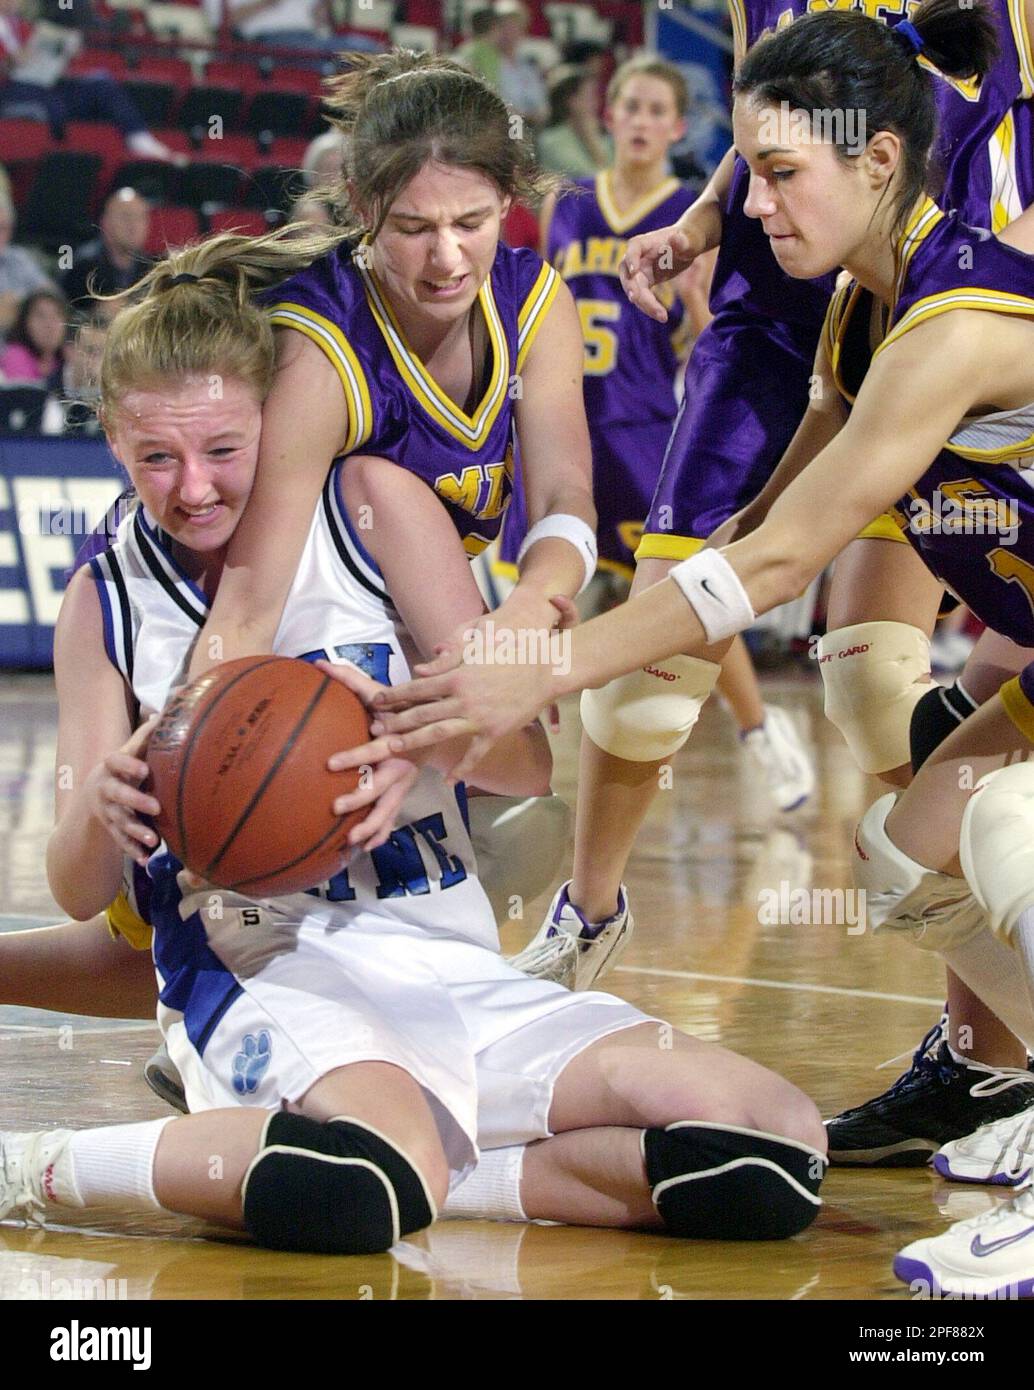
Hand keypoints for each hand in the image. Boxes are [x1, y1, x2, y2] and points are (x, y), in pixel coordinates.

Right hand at [86, 716, 160, 864]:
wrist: (91, 796)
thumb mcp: (129, 752)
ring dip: (136, 831)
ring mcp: (107, 811)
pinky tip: (145, 859)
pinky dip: (132, 850)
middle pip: (118, 795)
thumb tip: (166, 710)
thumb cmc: (122, 768)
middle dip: (135, 801)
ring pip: (120, 822)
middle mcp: (105, 789)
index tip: (144, 770)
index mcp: (111, 766)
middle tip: (156, 807)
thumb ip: (145, 736)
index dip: (128, 766)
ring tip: (154, 840)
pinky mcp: (111, 829)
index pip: (116, 762)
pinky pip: (120, 841)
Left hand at [317, 660, 420, 850]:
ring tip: (353, 841)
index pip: (374, 749)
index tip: (330, 764)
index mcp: (396, 741)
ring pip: (389, 809)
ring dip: (373, 826)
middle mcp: (403, 766)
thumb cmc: (400, 706)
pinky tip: (364, 849)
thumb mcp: (379, 691)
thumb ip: (349, 679)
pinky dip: (380, 833)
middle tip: (336, 807)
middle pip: (382, 787)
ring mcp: (404, 784)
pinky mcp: (401, 794)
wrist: (437, 723)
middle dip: (360, 798)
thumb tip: (318, 663)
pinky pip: (392, 817)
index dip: (355, 756)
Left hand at [364, 600, 566, 781]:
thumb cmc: (512, 652)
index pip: (417, 687)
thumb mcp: (478, 648)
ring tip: (394, 749)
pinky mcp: (495, 732)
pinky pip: (474, 754)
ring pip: (439, 732)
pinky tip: (450, 782)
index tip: (375, 701)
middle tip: (373, 729)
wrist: (546, 669)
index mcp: (457, 675)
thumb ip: (447, 660)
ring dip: (414, 741)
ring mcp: (479, 718)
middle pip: (421, 712)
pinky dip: (462, 770)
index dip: (394, 695)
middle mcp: (463, 698)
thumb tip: (419, 670)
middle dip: (395, 721)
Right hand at [621, 224, 701, 322]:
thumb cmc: (688, 239)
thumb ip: (683, 242)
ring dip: (645, 305)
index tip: (634, 271)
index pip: (633, 249)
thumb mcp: (689, 241)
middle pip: (629, 276)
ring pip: (634, 291)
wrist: (687, 247)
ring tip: (662, 317)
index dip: (631, 259)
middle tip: (643, 302)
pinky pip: (642, 298)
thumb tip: (676, 238)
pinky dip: (650, 307)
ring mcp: (638, 272)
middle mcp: (637, 258)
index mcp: (644, 243)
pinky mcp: (644, 283)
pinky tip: (662, 317)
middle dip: (636, 291)